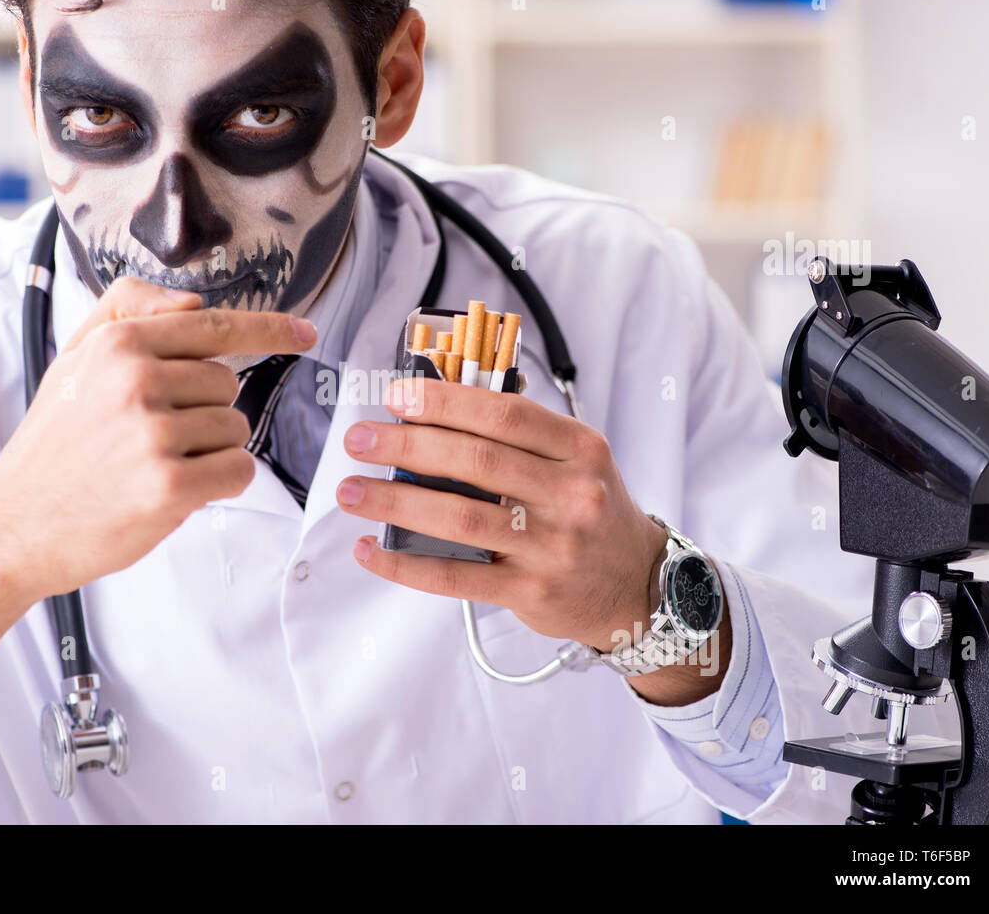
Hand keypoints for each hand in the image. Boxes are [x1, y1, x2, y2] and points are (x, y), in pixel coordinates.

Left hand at [335, 376, 667, 652]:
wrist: (636, 586)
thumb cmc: (591, 513)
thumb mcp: (575, 460)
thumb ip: (518, 436)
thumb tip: (434, 410)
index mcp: (579, 449)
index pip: (503, 413)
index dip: (444, 402)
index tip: (396, 398)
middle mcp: (570, 494)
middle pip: (474, 460)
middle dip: (406, 445)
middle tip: (360, 440)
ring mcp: (551, 547)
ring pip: (459, 517)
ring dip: (394, 502)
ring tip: (352, 492)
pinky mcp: (530, 591)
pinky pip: (455, 576)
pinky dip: (405, 563)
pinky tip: (371, 549)